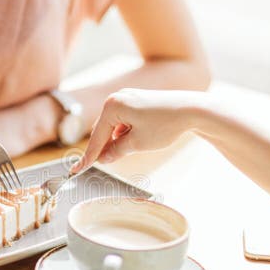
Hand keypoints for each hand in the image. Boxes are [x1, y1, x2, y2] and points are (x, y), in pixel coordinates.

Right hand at [72, 89, 205, 171]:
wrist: (192, 110)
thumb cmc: (165, 125)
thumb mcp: (137, 144)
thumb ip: (116, 151)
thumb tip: (103, 158)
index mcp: (112, 106)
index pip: (96, 137)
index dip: (88, 157)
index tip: (76, 170)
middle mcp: (116, 98)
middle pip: (103, 130)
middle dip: (106, 147)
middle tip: (108, 164)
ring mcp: (127, 98)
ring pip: (114, 127)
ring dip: (119, 141)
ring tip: (134, 148)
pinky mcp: (136, 101)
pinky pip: (124, 121)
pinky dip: (127, 133)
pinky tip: (139, 139)